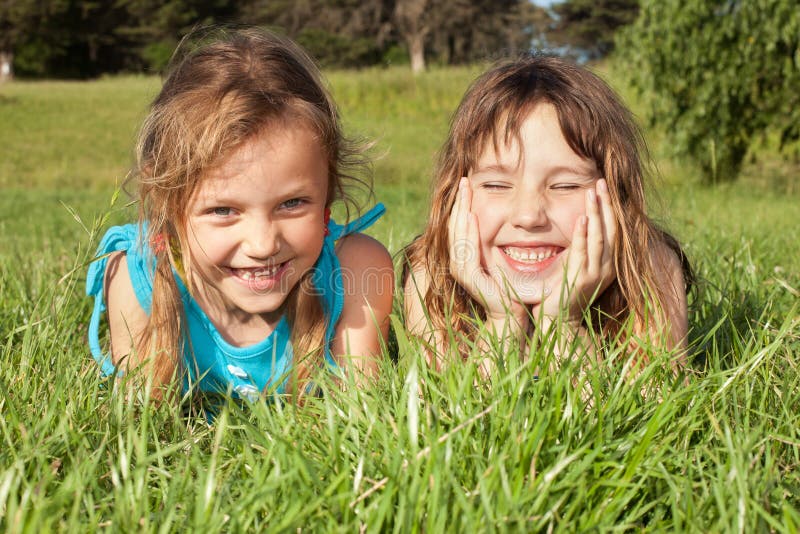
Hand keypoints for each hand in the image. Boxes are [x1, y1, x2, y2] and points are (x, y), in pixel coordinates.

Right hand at [448, 178, 527, 323]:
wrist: (512, 315)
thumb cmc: (511, 289)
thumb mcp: (503, 260)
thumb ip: (497, 244)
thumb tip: (506, 221)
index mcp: (466, 257)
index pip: (460, 225)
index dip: (462, 204)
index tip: (467, 184)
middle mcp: (459, 262)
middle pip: (455, 225)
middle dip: (460, 201)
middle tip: (464, 179)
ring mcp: (462, 270)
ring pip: (458, 234)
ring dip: (461, 210)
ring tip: (466, 191)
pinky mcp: (470, 277)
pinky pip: (466, 250)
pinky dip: (468, 232)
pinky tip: (471, 216)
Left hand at [533, 179, 616, 323]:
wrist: (557, 320)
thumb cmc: (563, 292)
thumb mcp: (576, 266)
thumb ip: (581, 248)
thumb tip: (580, 222)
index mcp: (608, 264)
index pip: (614, 230)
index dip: (610, 208)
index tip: (603, 187)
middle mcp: (607, 268)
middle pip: (611, 229)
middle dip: (606, 205)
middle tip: (601, 182)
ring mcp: (595, 274)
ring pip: (599, 238)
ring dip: (595, 213)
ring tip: (592, 193)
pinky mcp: (581, 279)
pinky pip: (583, 252)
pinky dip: (582, 234)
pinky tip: (581, 217)